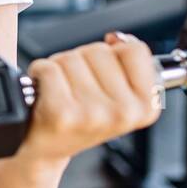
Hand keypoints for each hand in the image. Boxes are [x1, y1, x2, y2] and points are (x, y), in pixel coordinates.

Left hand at [19, 32, 162, 161]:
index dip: (113, 54)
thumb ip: (128, 63)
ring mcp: (92, 114)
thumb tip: (116, 38)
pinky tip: (45, 93)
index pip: (134, 50)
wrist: (46, 149)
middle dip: (83, 62)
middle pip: (99, 51)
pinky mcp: (61, 113)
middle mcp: (123, 113)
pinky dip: (40, 72)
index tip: (104, 75)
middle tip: (78, 88)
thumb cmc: (80, 118)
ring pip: (71, 57)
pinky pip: (48, 68)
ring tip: (62, 91)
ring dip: (60, 68)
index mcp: (145, 107)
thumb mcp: (119, 95)